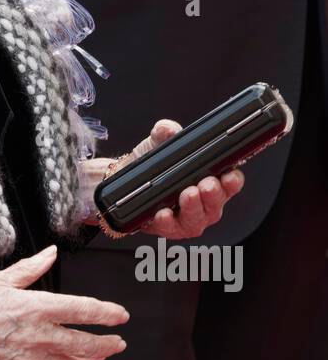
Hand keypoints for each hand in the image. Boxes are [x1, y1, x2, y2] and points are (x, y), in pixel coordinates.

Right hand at [0, 246, 129, 359]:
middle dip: (106, 344)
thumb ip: (30, 269)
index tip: (120, 315)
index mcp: (34, 307)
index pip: (82, 310)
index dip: (106, 313)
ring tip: (101, 356)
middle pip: (84, 344)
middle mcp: (35, 335)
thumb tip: (49, 254)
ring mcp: (27, 357)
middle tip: (119, 342)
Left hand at [83, 119, 244, 239]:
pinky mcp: (168, 228)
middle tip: (206, 185)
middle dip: (214, 195)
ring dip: (194, 209)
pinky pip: (170, 228)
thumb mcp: (158, 141)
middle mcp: (204, 203)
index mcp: (211, 180)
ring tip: (188, 195)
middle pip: (216, 204)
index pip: (231, 183)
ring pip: (197, 220)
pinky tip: (163, 213)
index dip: (233, 181)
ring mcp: (188, 218)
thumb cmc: (153, 161)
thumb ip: (165, 131)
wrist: (125, 178)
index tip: (229, 175)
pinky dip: (167, 222)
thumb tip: (169, 130)